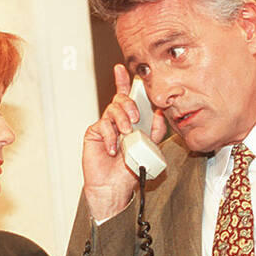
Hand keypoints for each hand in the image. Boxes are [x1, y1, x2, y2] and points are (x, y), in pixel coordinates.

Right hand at [82, 63, 167, 221]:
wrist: (113, 187)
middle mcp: (116, 121)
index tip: (122, 69)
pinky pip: (103, 125)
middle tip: (135, 118)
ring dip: (122, 120)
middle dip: (129, 105)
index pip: (126, 97)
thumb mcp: (148, 148)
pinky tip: (114, 149)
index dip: (123, 81)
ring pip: (113, 110)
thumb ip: (155, 131)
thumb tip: (160, 113)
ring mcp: (105, 126)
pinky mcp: (94, 133)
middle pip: (121, 100)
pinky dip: (111, 136)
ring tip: (127, 134)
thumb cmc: (129, 170)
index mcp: (129, 121)